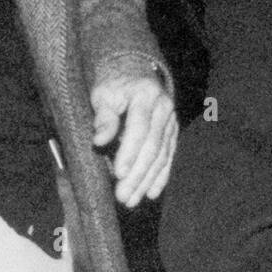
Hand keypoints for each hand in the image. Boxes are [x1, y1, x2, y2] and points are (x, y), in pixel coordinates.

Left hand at [90, 74, 177, 206]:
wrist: (134, 71)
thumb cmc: (114, 84)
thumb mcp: (103, 93)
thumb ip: (104, 117)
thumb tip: (100, 140)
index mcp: (146, 95)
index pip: (139, 127)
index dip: (129, 152)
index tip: (118, 173)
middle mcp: (164, 108)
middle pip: (152, 146)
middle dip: (138, 174)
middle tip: (123, 196)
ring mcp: (171, 121)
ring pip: (162, 155)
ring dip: (147, 180)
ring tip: (132, 200)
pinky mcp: (172, 132)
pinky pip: (169, 156)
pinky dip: (161, 176)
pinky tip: (151, 192)